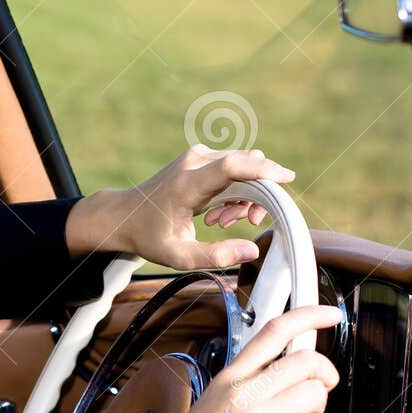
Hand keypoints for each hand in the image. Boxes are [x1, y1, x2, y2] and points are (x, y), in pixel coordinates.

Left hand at [64, 145, 295, 268]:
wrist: (124, 216)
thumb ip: (215, 256)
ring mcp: (197, 156)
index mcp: (187, 183)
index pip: (232, 165)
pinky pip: (234, 169)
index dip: (262, 170)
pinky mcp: (201, 158)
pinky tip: (217, 214)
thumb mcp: (179, 257)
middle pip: (245, 166)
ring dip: (244, 197)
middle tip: (241, 224)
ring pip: (242, 168)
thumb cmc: (149, 237)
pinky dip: (236, 192)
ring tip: (220, 223)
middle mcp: (194, 161)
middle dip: (256, 196)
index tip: (287, 178)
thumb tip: (252, 251)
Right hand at [114, 303, 342, 412]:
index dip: (308, 316)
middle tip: (320, 387)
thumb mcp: (212, 402)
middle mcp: (243, 392)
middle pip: (306, 360)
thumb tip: (283, 375)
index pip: (273, 331)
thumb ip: (246, 384)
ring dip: (316, 409)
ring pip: (314, 393)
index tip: (329, 315)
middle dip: (325, 373)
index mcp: (229, 377)